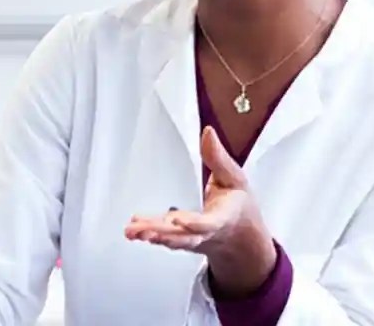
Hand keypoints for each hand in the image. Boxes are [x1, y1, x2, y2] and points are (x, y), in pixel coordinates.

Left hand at [123, 126, 277, 296]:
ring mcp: (192, 240)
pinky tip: (133, 231)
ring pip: (171, 240)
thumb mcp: (234, 179)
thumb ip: (219, 158)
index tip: (177, 218)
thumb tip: (208, 132)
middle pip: (184, 236)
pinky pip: (164, 239)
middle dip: (162, 233)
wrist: (241, 234)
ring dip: (151, 235)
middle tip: (142, 229)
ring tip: (132, 231)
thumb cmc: (238, 204)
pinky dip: (148, 235)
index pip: (208, 224)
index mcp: (222, 218)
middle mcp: (205, 234)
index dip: (193, 224)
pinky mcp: (180, 240)